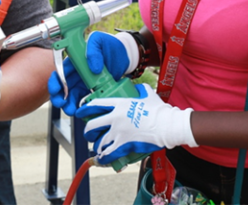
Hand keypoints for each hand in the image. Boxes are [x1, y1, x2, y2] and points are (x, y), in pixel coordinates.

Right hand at [47, 30, 137, 115]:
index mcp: (74, 61)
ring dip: (68, 105)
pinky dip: (81, 107)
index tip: (56, 89)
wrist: (126, 55)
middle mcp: (77, 73)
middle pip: (62, 87)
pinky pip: (84, 100)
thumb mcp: (99, 41)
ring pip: (71, 96)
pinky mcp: (93, 90)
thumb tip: (93, 68)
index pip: (60, 72)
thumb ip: (93, 49)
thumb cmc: (110, 45)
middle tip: (61, 103)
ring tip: (71, 110)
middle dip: (58, 97)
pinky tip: (82, 111)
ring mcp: (84, 83)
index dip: (55, 81)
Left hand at [76, 83, 196, 165]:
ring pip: (99, 142)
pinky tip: (102, 159)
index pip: (96, 105)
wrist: (167, 125)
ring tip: (98, 148)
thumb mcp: (148, 94)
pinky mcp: (124, 145)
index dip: (85, 109)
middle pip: (92, 125)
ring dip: (97, 146)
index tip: (80, 112)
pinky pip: (109, 153)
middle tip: (88, 133)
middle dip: (88, 131)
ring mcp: (119, 132)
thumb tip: (138, 88)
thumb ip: (140, 89)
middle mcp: (115, 118)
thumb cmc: (159, 110)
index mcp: (119, 104)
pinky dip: (103, 158)